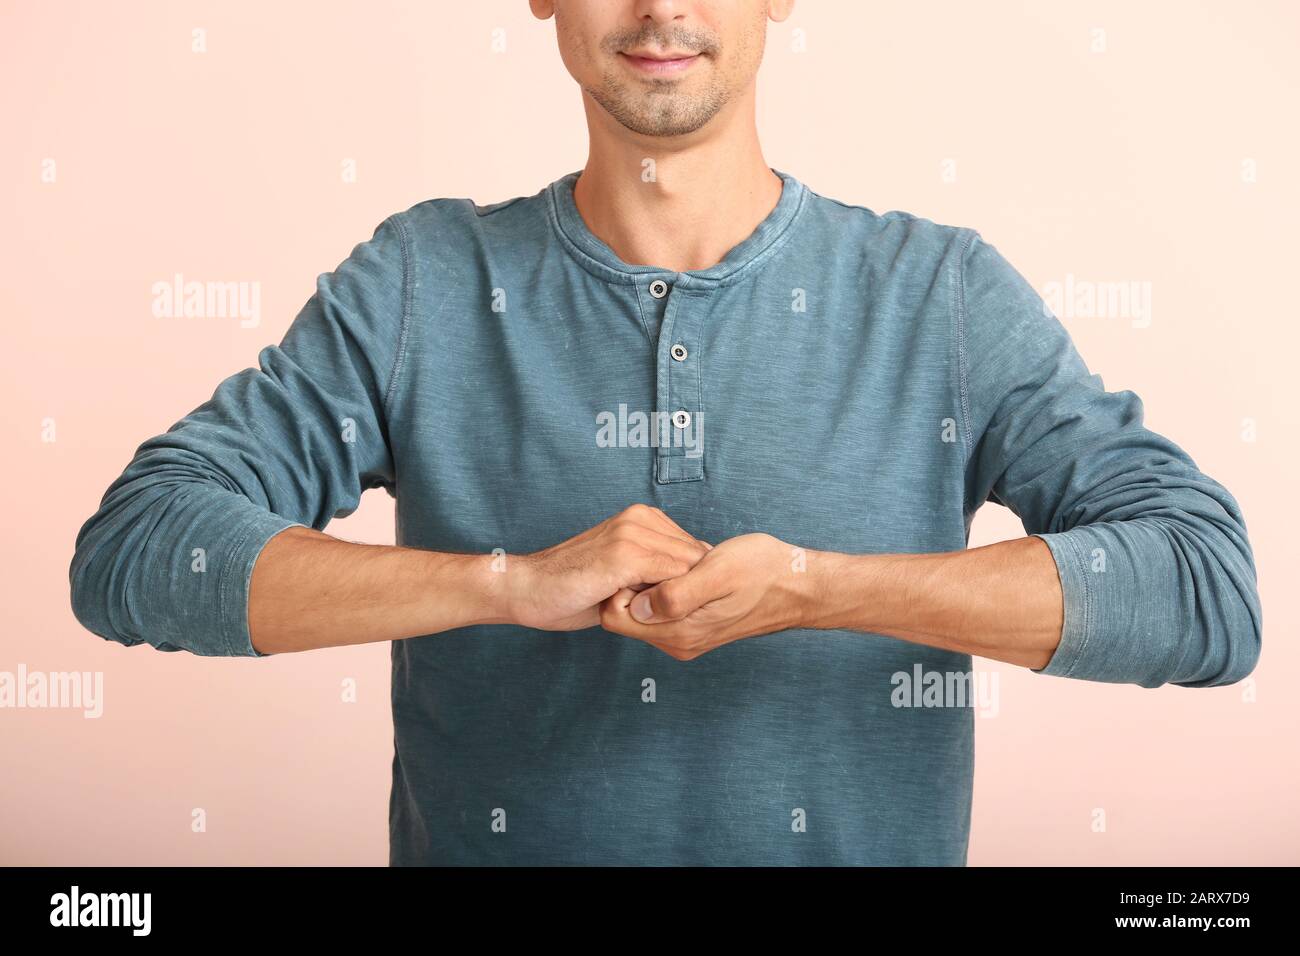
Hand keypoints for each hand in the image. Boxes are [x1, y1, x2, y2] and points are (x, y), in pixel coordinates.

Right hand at [507, 504, 711, 630]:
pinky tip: (636, 612)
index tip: (668, 605)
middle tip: (654, 612)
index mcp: (644, 517)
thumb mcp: (625, 572)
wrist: (528, 589)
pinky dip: (664, 604)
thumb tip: (700, 579)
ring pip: (689, 571)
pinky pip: (671, 582)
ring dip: (675, 599)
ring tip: (640, 610)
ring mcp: (632, 533)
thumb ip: (658, 568)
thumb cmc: (575, 587)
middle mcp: (641, 517)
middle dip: (688, 591)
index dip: (691, 584)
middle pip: (698, 561)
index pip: (697, 551)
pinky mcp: (624, 555)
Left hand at [599, 533, 813, 659]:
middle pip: (625, 616)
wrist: (798, 586)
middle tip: (666, 560)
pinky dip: (667, 589)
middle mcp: (678, 642)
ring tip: (684, 565)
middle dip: (635, 583)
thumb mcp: (718, 573)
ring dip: (653, 585)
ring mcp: (686, 638)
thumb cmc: (762, 572)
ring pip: (643, 612)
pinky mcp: (694, 629)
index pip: (615, 616)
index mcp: (679, 632)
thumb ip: (675, 594)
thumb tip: (638, 604)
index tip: (645, 561)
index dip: (621, 583)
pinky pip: (662, 611)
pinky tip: (692, 572)